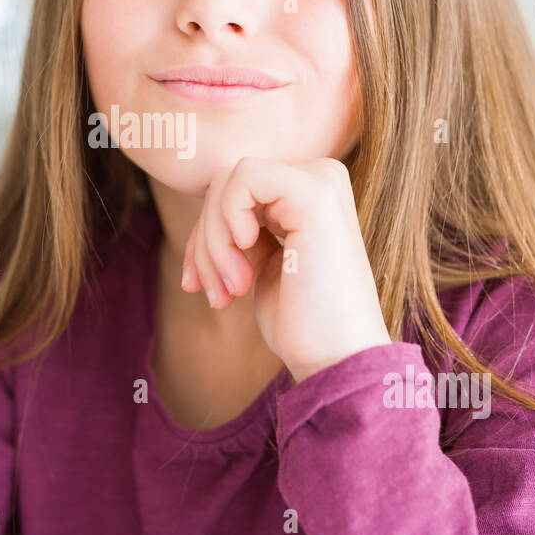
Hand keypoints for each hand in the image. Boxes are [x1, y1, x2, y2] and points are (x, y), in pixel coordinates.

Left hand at [180, 156, 389, 382]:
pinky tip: (247, 257)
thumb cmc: (300, 320)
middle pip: (224, 184)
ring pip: (226, 182)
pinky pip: (243, 177)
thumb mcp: (260, 263)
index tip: (200, 283)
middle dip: (204, 241)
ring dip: (213, 243)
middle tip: (216, 293)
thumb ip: (240, 229)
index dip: (205, 235)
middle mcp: (320, 177)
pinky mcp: (315, 193)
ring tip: (232, 289)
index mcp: (309, 192)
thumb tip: (200, 214)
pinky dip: (227, 221)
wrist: (334, 358)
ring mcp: (321, 180)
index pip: (232, 190)